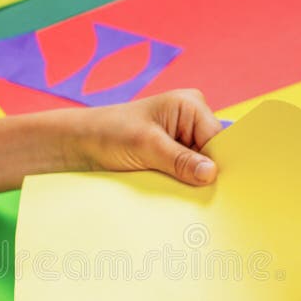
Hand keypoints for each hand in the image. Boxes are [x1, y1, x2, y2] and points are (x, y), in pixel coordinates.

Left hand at [74, 89, 222, 185]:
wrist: (81, 143)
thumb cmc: (109, 133)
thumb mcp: (146, 146)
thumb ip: (180, 160)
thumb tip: (210, 174)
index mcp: (191, 105)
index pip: (219, 139)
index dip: (218, 163)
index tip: (217, 188)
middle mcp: (192, 119)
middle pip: (213, 153)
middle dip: (204, 174)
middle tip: (199, 196)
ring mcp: (183, 138)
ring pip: (201, 167)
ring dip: (191, 181)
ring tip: (181, 193)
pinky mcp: (173, 154)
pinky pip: (187, 173)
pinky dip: (182, 184)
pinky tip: (176, 193)